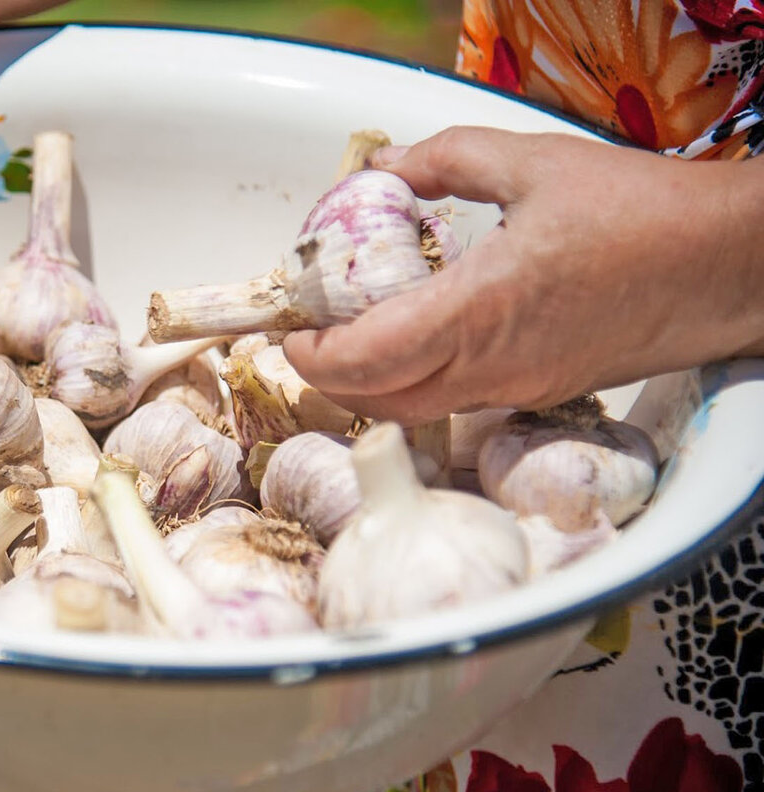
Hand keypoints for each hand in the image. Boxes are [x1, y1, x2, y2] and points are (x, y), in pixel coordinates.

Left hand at [283, 127, 763, 423]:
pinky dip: (414, 384)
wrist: (729, 270)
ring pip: (413, 410)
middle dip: (327, 375)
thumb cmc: (644, 216)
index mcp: (479, 312)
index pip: (364, 360)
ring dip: (368, 383)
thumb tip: (388, 167)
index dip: (312, 354)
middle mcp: (491, 367)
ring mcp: (515, 390)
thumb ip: (447, 161)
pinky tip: (417, 338)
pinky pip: (454, 404)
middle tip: (312, 331)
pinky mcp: (538, 394)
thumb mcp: (533, 164)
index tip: (292, 326)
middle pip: (375, 400)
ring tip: (354, 333)